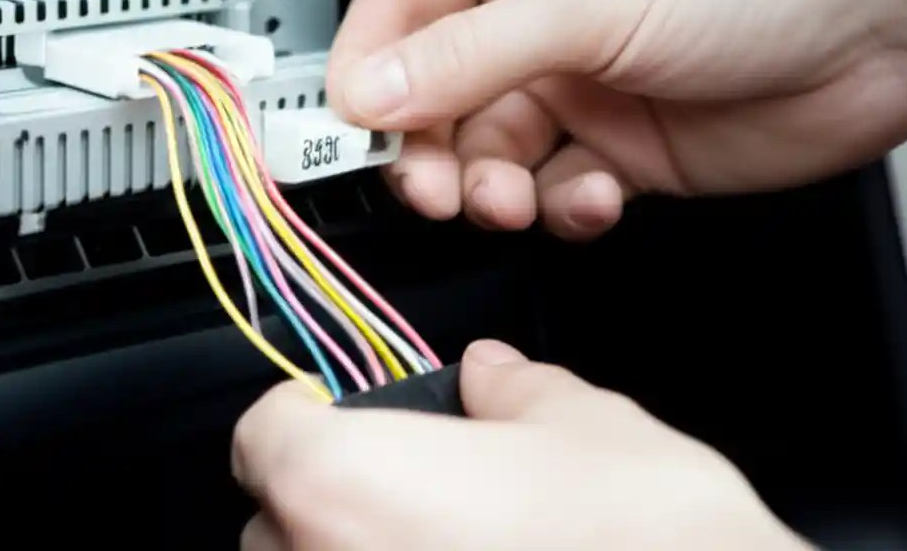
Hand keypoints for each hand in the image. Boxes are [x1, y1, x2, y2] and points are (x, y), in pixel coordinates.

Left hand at [232, 340, 813, 549]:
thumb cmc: (642, 541)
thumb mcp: (586, 426)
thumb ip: (514, 389)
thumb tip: (492, 373)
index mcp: (344, 481)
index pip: (265, 433)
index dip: (306, 414)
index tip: (342, 414)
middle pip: (276, 516)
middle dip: (331, 494)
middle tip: (410, 487)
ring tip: (443, 543)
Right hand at [326, 0, 906, 239]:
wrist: (882, 26)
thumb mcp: (584, 3)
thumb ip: (465, 57)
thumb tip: (367, 94)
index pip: (397, 10)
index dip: (365, 73)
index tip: (350, 129)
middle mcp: (535, 15)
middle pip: (432, 97)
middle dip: (429, 149)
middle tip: (436, 186)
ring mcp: (578, 86)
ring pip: (487, 156)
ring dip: (492, 189)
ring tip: (516, 196)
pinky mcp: (619, 149)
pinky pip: (551, 192)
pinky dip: (560, 207)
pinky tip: (592, 196)